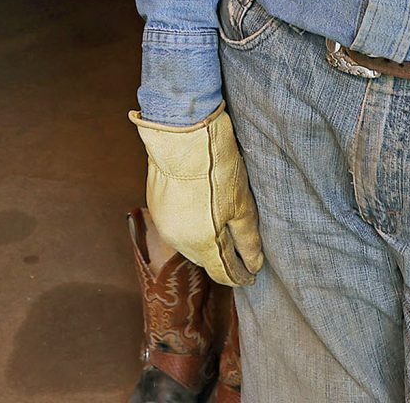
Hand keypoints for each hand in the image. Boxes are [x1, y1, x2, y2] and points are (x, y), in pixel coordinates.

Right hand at [130, 106, 262, 285]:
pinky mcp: (155, 205)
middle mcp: (179, 240)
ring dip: (205, 236)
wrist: (182, 134)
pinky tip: (201, 201)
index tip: (252, 274)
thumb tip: (254, 264)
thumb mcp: (242, 204)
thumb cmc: (217, 167)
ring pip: (190, 241)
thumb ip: (248, 240)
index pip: (224, 274)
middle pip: (206, 259)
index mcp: (203, 244)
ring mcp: (164, 223)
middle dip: (223, 255)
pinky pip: (177, 223)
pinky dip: (190, 220)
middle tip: (241, 243)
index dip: (241, 276)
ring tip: (220, 217)